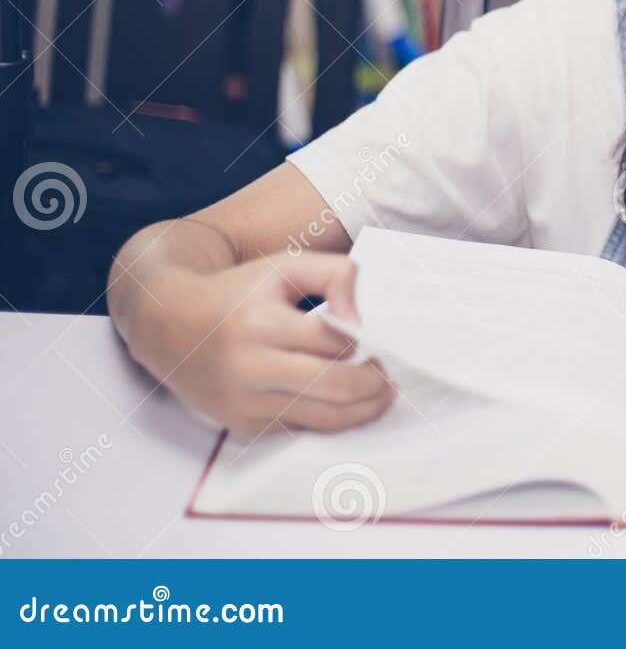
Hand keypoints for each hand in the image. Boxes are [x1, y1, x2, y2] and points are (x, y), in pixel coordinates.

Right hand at [132, 251, 393, 435]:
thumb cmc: (236, 293)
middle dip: (373, 385)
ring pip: (322, 418)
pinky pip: (299, 427)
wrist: (169, 323)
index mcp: (263, 325)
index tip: (382, 342)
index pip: (335, 342)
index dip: (365, 343)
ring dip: (361, 410)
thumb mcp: (284, 266)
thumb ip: (334, 274)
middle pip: (335, 387)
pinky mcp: (242, 423)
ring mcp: (245, 401)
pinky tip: (342, 403)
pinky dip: (327, 418)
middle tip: (388, 377)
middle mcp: (251, 368)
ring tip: (380, 395)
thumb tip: (362, 318)